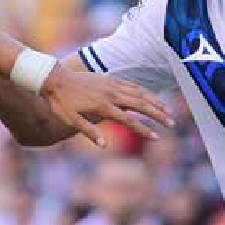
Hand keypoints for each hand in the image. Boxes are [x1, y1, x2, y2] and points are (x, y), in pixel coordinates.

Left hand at [42, 61, 174, 146]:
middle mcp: (111, 94)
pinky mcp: (109, 79)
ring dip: (155, 101)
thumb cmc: (60, 102)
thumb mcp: (70, 120)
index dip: (144, 129)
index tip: (157, 137)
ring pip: (139, 92)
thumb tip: (104, 146)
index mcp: (103, 106)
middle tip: (171, 123)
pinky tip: (150, 97)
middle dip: (158, 114)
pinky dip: (143, 91)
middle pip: (141, 104)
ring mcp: (111, 85)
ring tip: (168, 110)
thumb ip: (89, 132)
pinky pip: (131, 85)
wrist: (53, 78)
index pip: (129, 120)